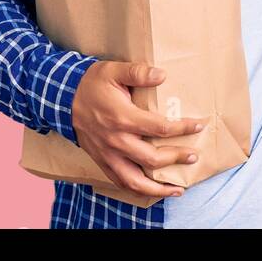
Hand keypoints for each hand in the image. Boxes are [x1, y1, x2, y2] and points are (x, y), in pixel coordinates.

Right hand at [71, 61, 208, 197]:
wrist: (62, 99)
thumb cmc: (92, 84)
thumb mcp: (113, 70)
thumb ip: (138, 72)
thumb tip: (162, 74)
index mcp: (122, 118)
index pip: (160, 128)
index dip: (183, 128)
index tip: (199, 126)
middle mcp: (116, 141)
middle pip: (152, 158)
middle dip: (176, 158)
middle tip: (194, 156)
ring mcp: (108, 155)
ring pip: (135, 181)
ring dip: (158, 188)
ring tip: (178, 189)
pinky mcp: (102, 161)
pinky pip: (121, 182)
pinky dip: (138, 190)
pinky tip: (153, 190)